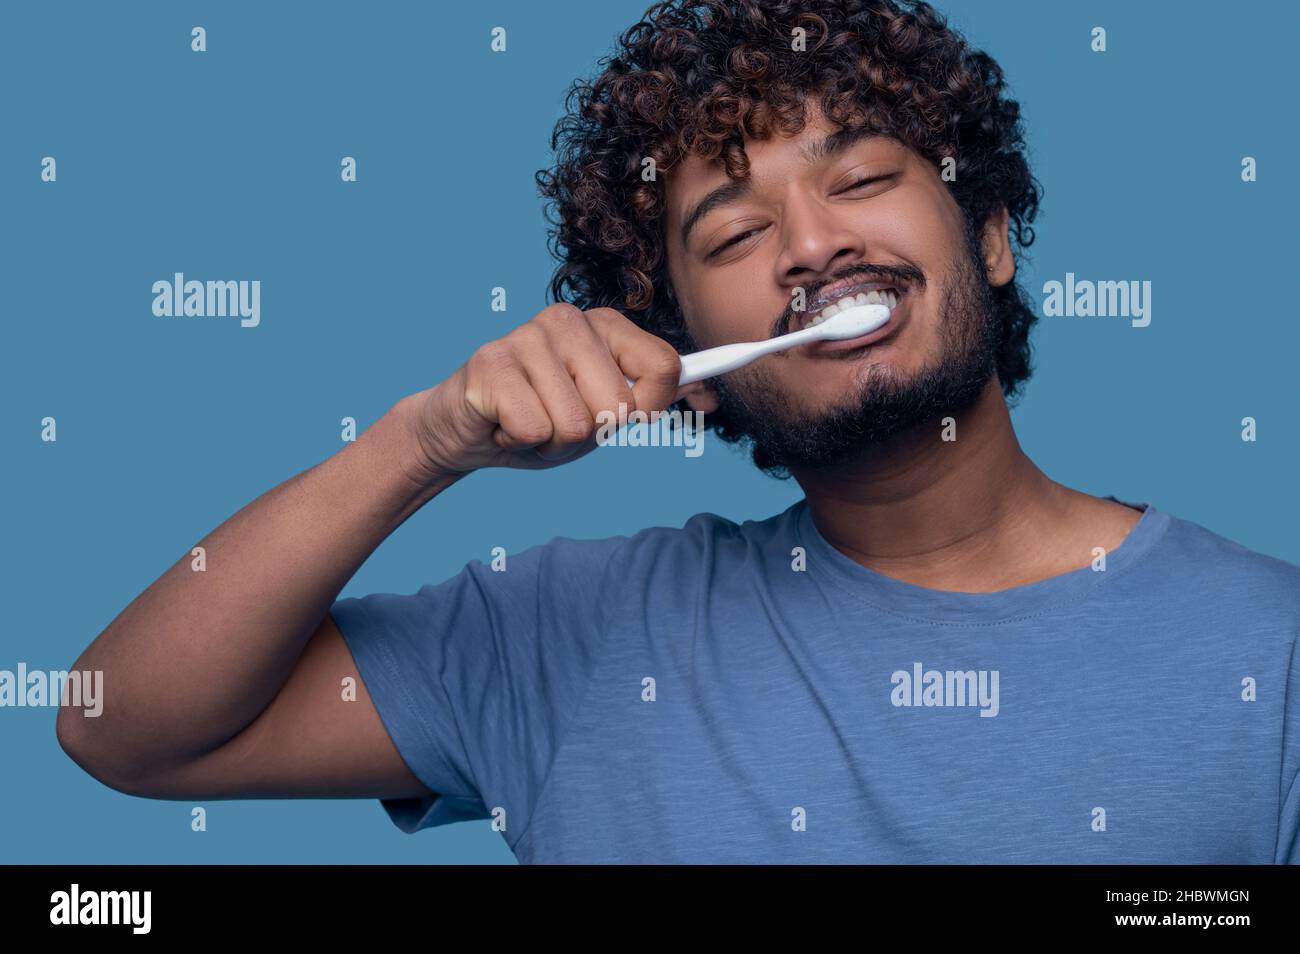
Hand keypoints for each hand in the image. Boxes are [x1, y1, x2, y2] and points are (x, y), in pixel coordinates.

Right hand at [403, 304, 685, 477]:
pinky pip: (534, 429)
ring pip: (576, 423)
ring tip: (528, 422)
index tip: (620, 415)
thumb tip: (710, 396)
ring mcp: (527, 336)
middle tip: (557, 421)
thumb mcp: (605, 413)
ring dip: (552, 442)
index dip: (648, 408)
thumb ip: (653, 400)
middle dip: (591, 433)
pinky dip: (520, 443)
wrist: (465, 431)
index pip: (665, 367)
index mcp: (606, 325)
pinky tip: (503, 424)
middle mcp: (569, 319)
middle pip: (620, 404)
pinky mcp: (490, 363)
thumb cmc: (542, 419)